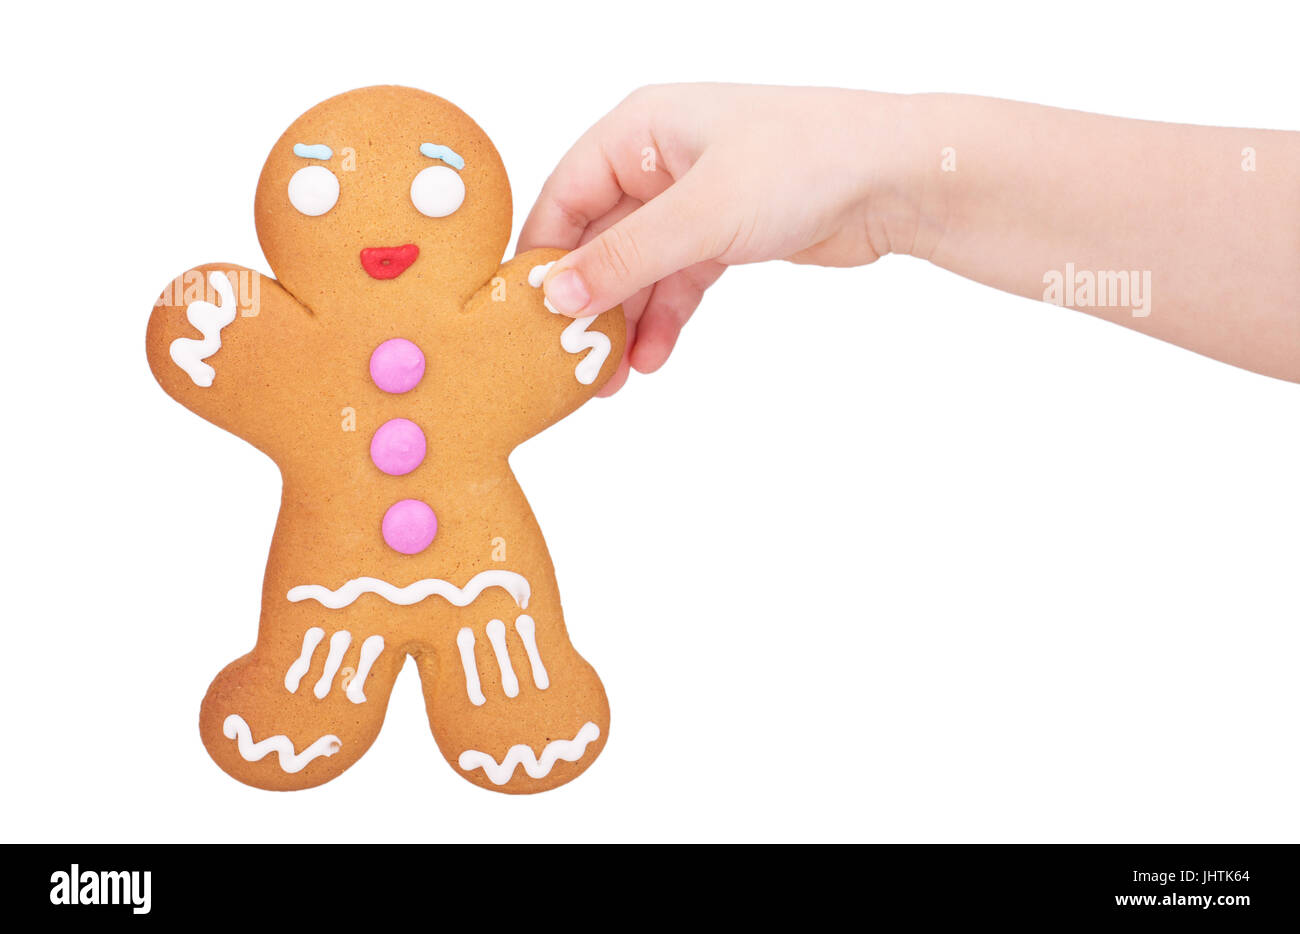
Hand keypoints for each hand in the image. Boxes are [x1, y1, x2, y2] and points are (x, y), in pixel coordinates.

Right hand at [518, 83, 916, 393]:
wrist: (896, 178)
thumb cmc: (804, 162)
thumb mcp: (700, 215)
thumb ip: (624, 259)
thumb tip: (555, 295)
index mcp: (640, 130)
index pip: (565, 196)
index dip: (544, 258)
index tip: (524, 317)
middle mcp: (659, 161)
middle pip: (600, 240)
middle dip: (588, 304)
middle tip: (569, 362)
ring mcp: (693, 200)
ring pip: (638, 269)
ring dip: (626, 322)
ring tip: (612, 377)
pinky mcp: (725, 235)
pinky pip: (677, 282)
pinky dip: (665, 319)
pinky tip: (655, 358)